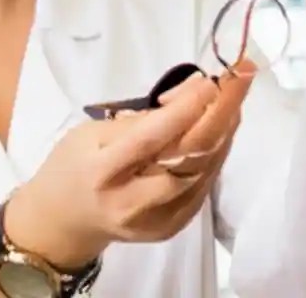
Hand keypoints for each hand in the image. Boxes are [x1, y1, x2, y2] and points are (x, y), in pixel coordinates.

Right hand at [6, 68, 247, 268]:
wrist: (64, 222)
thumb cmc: (72, 166)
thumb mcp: (88, 133)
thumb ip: (137, 120)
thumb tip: (190, 96)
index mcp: (102, 172)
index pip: (150, 139)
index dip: (184, 109)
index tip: (211, 80)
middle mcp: (131, 201)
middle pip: (188, 156)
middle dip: (221, 112)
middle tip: (242, 77)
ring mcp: (155, 220)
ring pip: (204, 170)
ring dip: (225, 129)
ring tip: (234, 95)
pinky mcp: (172, 227)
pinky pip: (204, 184)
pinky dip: (217, 152)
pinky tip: (222, 127)